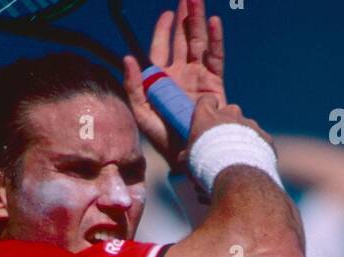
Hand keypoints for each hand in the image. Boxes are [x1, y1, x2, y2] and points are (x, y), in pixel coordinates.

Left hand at [123, 0, 224, 165]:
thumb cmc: (163, 139)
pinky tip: (214, 22)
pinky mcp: (214, 84)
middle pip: (182, 39)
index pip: (162, 48)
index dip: (164, 30)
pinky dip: (215, 39)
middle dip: (185, 17)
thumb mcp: (142, 114)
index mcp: (162, 79)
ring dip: (198, 21)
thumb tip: (127, 59)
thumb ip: (133, 87)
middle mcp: (181, 75)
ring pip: (198, 43)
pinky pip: (215, 57)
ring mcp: (199, 77)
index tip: (167, 14)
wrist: (189, 154)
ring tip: (198, 0)